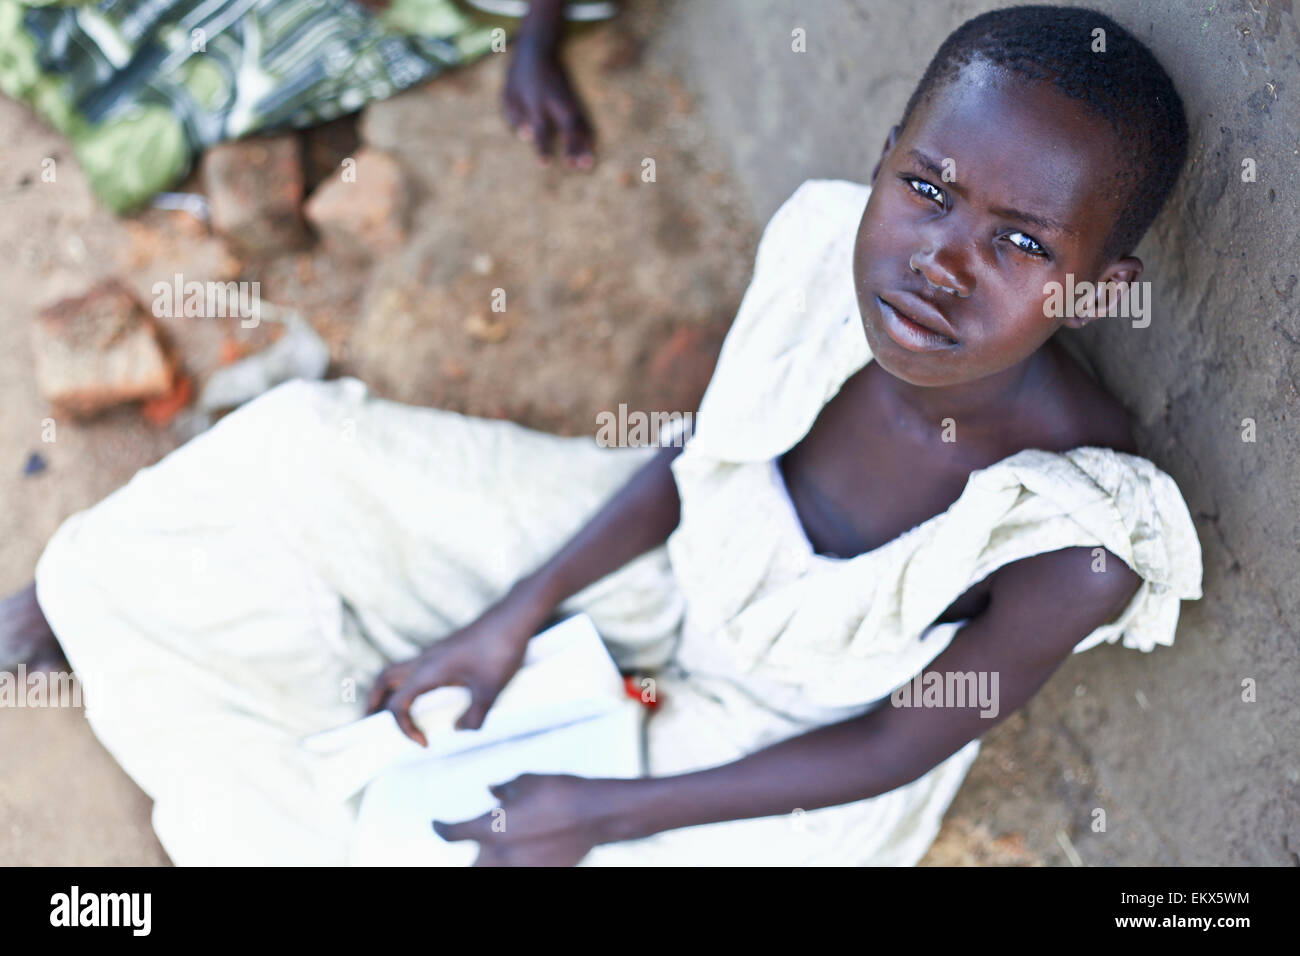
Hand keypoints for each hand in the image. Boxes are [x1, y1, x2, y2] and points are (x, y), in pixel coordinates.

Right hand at [366, 587, 548, 744]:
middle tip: (372, 724)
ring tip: (392, 712)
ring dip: (389, 691)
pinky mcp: (445, 650)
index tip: (425, 743)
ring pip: (397, 671)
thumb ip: (474, 717)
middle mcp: (425, 660)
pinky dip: (407, 683)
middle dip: (374, 704)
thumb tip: (460, 731)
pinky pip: (414, 667)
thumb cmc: (501, 648)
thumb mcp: (490, 690)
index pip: (397, 705)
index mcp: (428, 671)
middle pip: (384, 680)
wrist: (513, 617)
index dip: (404, 729)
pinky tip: (425, 696)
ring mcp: (434, 653)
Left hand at [434, 773, 613, 865]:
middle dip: (471, 855)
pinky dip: (516, 862)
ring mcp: (520, 868)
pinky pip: (519, 870)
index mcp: (489, 828)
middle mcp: (499, 854)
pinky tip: (525, 851)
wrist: (596, 813)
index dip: (439, 827)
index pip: (451, 832)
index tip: (435, 822)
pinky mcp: (539, 874)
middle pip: (470, 866)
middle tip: (479, 841)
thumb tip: (490, 791)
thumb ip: (503, 790)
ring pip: (491, 871)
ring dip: (491, 860)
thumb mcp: (526, 782)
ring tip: (500, 847)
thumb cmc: (559, 790)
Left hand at [503, 34, 594, 167]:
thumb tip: (526, 136)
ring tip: (587, 164)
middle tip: (574, 166)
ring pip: (580, 124)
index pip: (540, 128)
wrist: (539, 49)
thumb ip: (515, 117)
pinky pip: (585, 120)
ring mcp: (568, 101)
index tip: (545, 164)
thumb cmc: (520, 75)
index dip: (542, 147)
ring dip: (584, 145)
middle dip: (571, 146)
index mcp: (536, 101)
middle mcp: (556, 102)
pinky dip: (590, 135)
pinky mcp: (575, 101)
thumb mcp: (509, 93)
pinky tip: (594, 149)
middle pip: (567, 127)